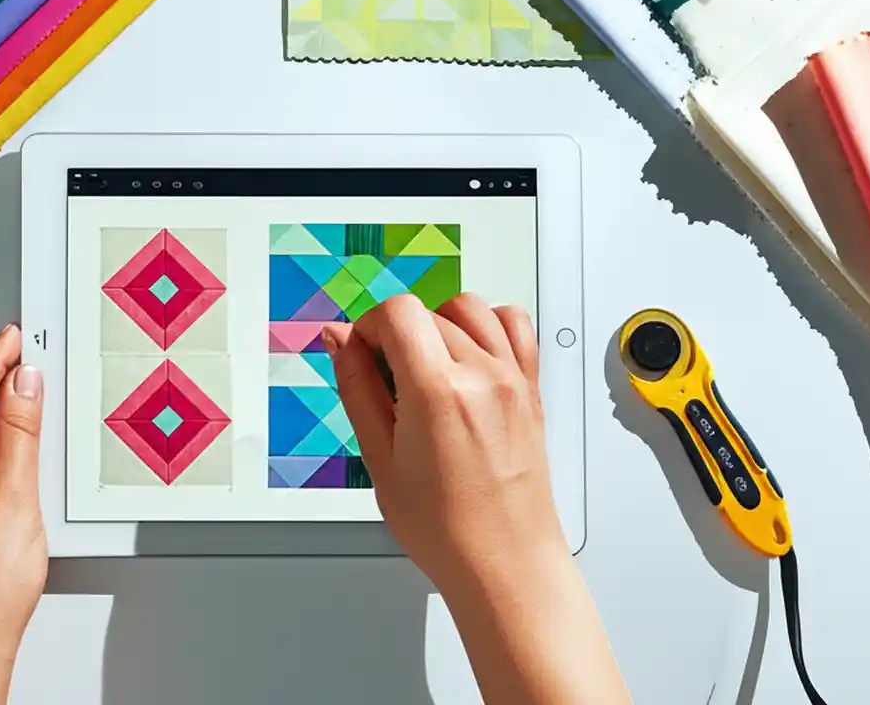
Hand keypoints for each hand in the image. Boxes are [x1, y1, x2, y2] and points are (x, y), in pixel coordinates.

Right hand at [325, 295, 630, 704]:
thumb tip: (339, 340)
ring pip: (470, 308)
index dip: (369, 326)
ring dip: (438, 321)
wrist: (504, 562)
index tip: (361, 355)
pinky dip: (488, 324)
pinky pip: (515, 325)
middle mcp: (482, 374)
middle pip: (428, 311)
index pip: (398, 312)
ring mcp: (512, 378)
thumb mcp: (380, 459)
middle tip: (384, 379)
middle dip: (396, 333)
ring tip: (424, 365)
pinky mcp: (531, 388)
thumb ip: (358, 388)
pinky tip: (467, 354)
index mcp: (438, 391)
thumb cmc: (445, 529)